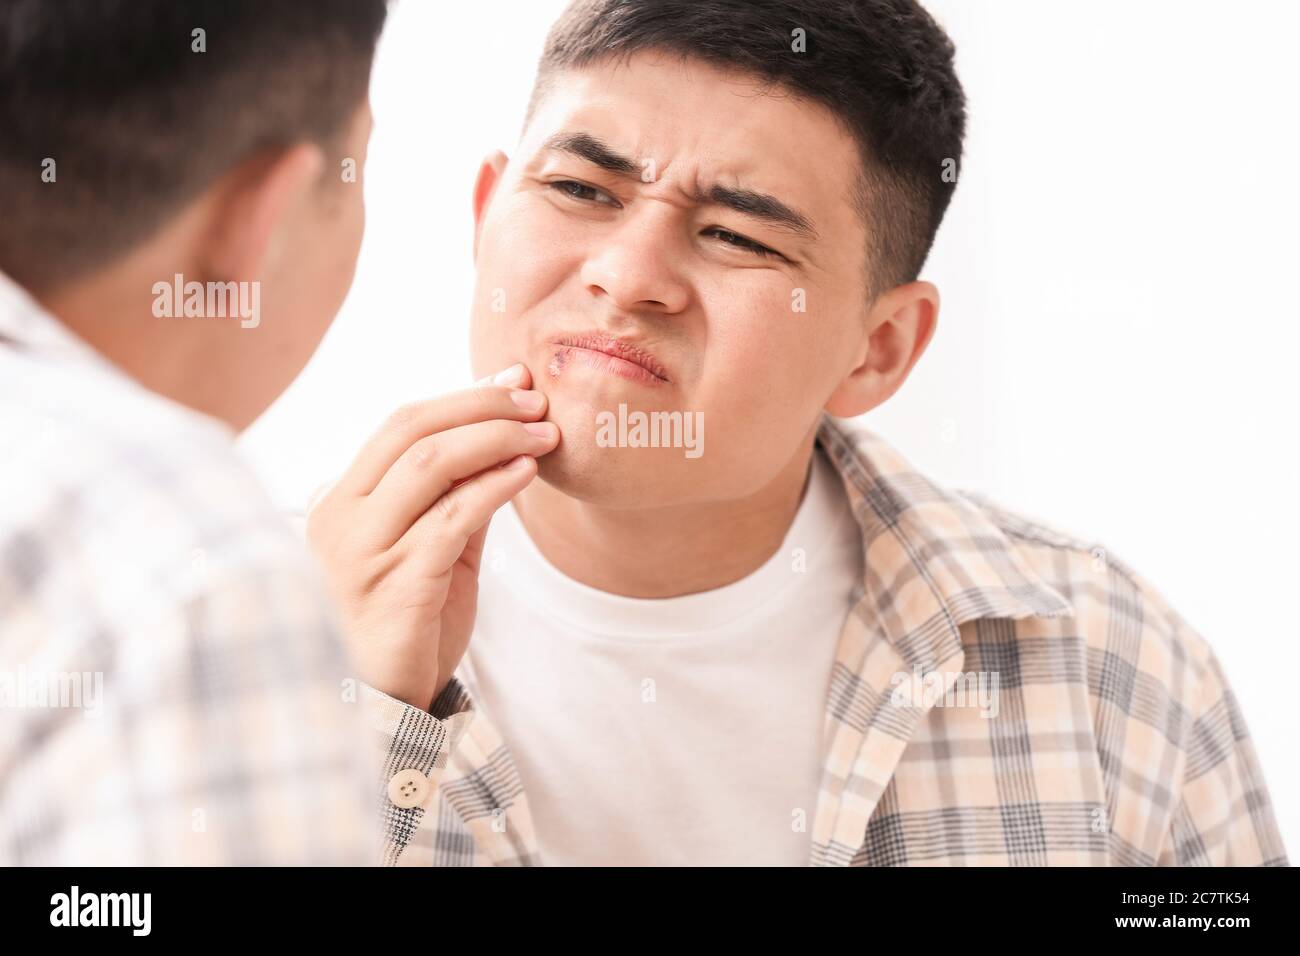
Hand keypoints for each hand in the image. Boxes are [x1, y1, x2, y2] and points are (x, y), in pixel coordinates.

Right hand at [306, 363, 557, 709]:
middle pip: (412, 432)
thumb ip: (456, 500)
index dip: (461, 398)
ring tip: (545, 435)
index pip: (400, 426)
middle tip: (535, 401)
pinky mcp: (396, 585)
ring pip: (431, 467)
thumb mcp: (433, 550)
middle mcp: (339, 517)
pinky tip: (527, 474)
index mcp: (338, 500)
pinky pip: (452, 518)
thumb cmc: (406, 623)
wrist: (382, 702)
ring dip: (497, 440)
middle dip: (481, 407)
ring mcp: (362, 551)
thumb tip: (504, 443)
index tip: (513, 383)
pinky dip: (495, 487)